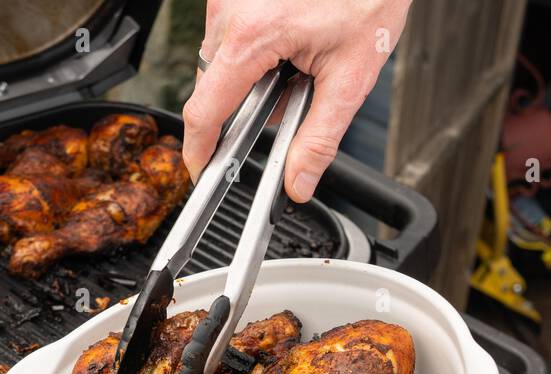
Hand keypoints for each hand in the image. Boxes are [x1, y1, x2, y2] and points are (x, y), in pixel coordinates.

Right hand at [183, 0, 411, 201]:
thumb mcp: (350, 78)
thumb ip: (320, 138)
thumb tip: (298, 180)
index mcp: (252, 36)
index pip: (206, 109)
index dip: (200, 148)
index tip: (201, 169)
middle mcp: (231, 11)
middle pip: (212, 87)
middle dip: (248, 104)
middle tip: (295, 92)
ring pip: (220, 62)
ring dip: (251, 75)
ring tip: (299, 59)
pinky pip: (229, 35)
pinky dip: (254, 50)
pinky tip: (289, 40)